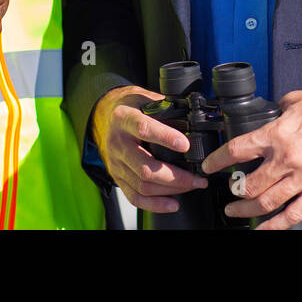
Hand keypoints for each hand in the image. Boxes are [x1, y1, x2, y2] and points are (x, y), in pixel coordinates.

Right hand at [90, 86, 208, 212]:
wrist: (103, 115)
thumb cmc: (129, 106)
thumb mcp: (144, 97)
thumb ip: (164, 106)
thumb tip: (192, 114)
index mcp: (124, 119)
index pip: (144, 129)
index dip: (165, 137)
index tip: (185, 145)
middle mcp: (118, 143)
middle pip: (145, 168)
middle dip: (176, 177)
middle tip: (198, 178)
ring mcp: (116, 163)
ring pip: (143, 185)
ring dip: (171, 190)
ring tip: (192, 186)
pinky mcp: (118, 177)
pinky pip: (135, 197)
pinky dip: (155, 205)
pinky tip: (172, 204)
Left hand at [201, 88, 301, 229]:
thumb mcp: (298, 99)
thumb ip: (277, 110)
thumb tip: (269, 113)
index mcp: (277, 133)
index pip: (238, 150)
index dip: (218, 160)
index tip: (210, 166)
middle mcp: (287, 158)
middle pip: (249, 184)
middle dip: (234, 192)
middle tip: (228, 193)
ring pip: (267, 203)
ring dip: (247, 210)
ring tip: (236, 211)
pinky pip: (294, 214)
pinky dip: (275, 226)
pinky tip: (263, 229)